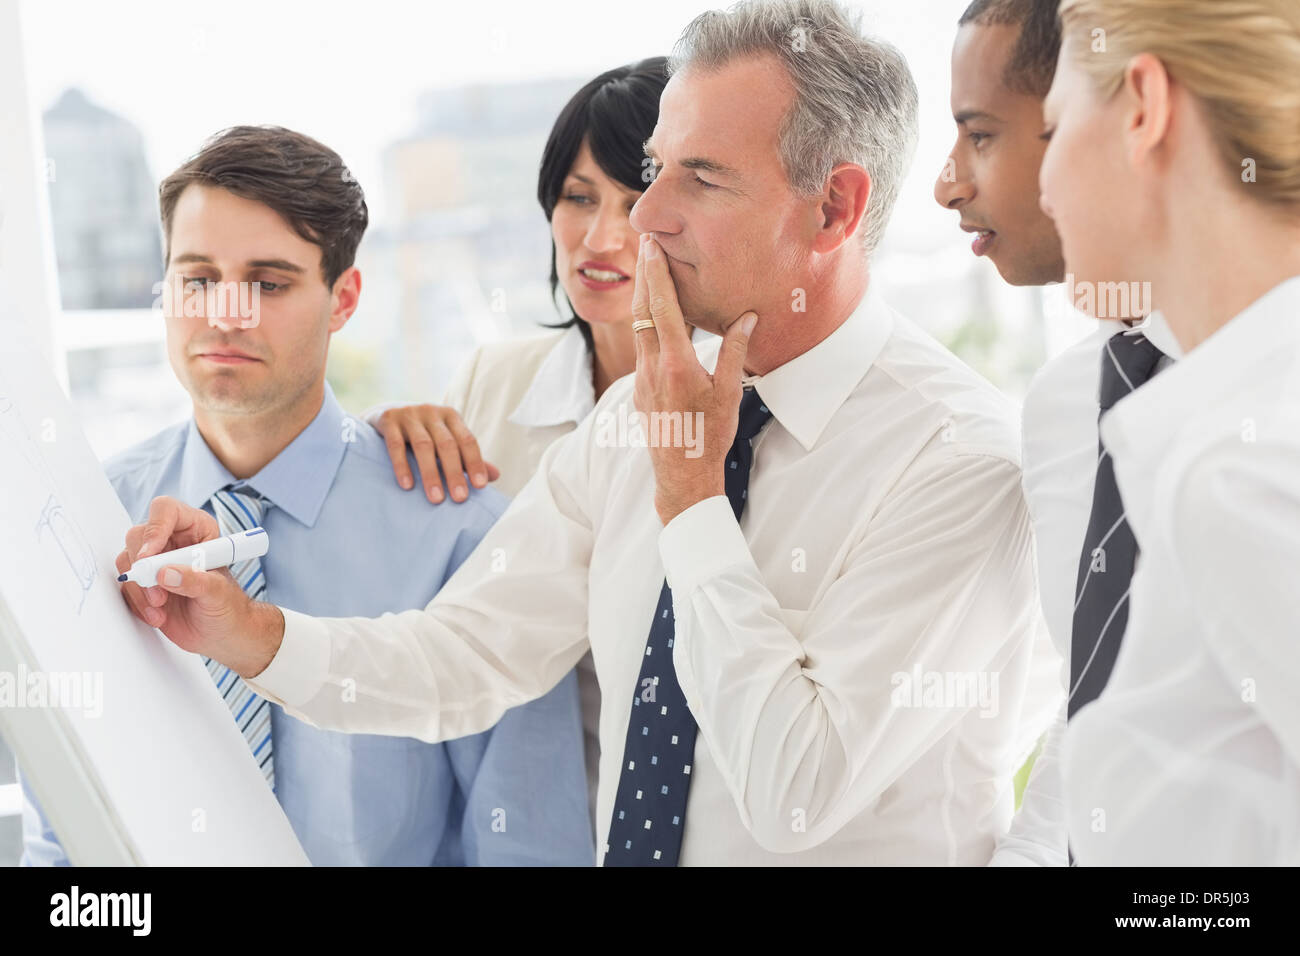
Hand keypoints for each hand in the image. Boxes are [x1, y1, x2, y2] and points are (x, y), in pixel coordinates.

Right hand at [117, 496, 283, 677]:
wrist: (221, 633)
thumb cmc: (227, 606)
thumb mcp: (218, 593)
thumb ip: (195, 581)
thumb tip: (165, 573)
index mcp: (196, 529)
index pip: (166, 511)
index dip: (155, 529)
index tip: (150, 556)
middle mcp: (171, 541)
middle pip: (138, 536)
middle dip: (144, 567)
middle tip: (158, 592)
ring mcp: (155, 562)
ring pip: (128, 561)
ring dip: (140, 588)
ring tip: (161, 607)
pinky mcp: (143, 583)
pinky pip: (126, 586)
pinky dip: (137, 603)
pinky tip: (158, 616)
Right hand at [375, 404, 500, 503]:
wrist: (386, 414)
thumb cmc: (424, 433)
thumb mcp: (446, 440)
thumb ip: (467, 458)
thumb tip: (496, 476)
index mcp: (451, 416)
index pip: (467, 440)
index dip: (475, 463)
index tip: (480, 486)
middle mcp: (432, 412)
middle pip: (447, 444)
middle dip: (455, 473)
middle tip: (460, 498)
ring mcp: (409, 415)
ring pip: (423, 446)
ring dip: (431, 474)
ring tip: (436, 498)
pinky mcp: (388, 420)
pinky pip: (396, 445)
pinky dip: (402, 466)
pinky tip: (407, 485)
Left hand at [632, 234, 757, 524]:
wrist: (682, 475)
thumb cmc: (710, 436)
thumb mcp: (729, 392)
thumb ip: (734, 350)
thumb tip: (747, 317)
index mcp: (676, 365)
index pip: (662, 308)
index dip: (655, 273)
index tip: (651, 246)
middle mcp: (652, 368)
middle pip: (641, 310)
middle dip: (642, 274)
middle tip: (643, 242)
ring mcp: (641, 379)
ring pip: (637, 328)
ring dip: (642, 296)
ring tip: (647, 269)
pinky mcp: (639, 389)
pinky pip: (641, 347)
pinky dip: (646, 324)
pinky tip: (655, 314)